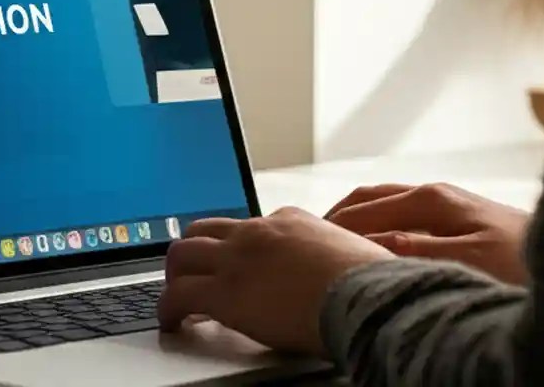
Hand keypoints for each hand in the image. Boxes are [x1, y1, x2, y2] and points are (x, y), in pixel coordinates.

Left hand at [158, 207, 393, 354]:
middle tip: (191, 274)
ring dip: (175, 276)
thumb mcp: (358, 256)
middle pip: (205, 229)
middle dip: (194, 251)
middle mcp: (259, 231)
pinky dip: (167, 309)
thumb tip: (352, 274)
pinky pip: (177, 296)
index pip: (251, 226)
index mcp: (291, 220)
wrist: (369, 298)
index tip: (238, 264)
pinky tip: (171, 322)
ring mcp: (238, 258)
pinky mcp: (224, 292)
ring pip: (182, 254)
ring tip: (175, 297)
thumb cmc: (376, 285)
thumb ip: (339, 260)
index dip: (239, 248)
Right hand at [325, 182, 529, 284]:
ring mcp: (451, 206)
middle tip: (306, 239)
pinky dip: (380, 227)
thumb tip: (363, 243)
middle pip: (370, 198)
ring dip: (358, 220)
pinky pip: (406, 217)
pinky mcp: (463, 221)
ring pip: (387, 205)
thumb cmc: (527, 266)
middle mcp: (437, 195)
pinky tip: (379, 249)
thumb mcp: (465, 260)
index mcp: (431, 199)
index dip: (329, 225)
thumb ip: (412, 250)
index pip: (361, 208)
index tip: (301, 241)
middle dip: (336, 216)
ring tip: (333, 243)